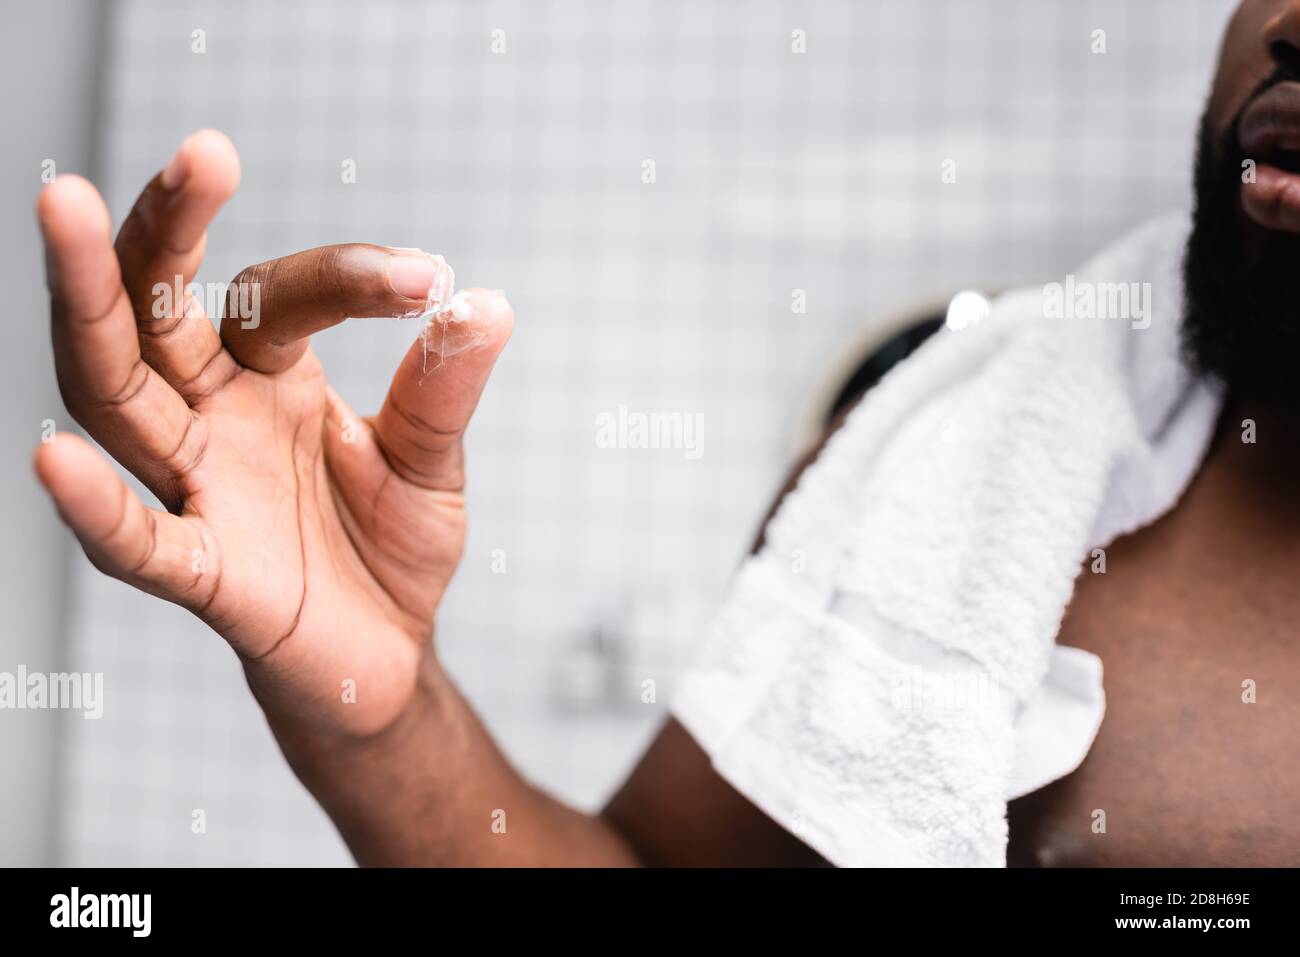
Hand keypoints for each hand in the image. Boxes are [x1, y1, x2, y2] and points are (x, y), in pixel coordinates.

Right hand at [33, 130, 512, 736]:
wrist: (387, 656)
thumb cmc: (390, 549)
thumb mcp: (431, 460)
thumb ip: (443, 390)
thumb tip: (485, 301)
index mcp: (266, 380)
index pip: (278, 297)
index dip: (347, 278)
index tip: (429, 278)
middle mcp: (213, 419)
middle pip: (157, 313)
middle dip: (164, 231)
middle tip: (201, 150)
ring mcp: (198, 490)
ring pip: (118, 395)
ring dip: (93, 310)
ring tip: (74, 212)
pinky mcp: (206, 575)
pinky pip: (139, 542)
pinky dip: (99, 509)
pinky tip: (54, 459)